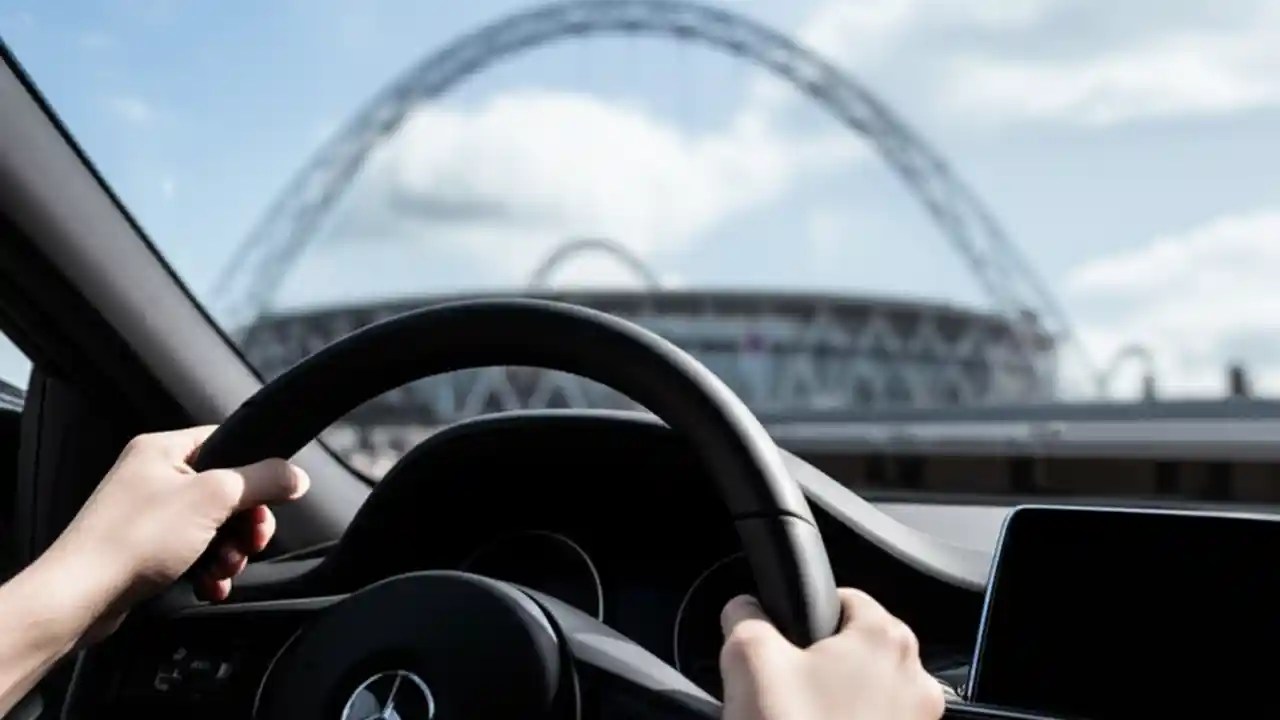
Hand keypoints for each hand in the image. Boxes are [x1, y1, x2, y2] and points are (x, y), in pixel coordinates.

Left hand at [43, 426, 309, 639]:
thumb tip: (298, 476)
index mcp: (164, 448)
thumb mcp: (213, 498)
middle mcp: (154, 476)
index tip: (271, 501)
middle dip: (245, 524)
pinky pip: (193, 552)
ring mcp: (148, 515)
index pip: (228, 443)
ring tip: (223, 570)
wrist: (80, 596)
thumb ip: (263, 480)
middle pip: (226, 492)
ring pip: (214, 527)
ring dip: (229, 552)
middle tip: (250, 543)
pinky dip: (208, 570)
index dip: (256, 471)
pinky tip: (209, 586)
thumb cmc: (137, 538)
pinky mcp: (145, 550)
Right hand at [719, 589, 943, 719]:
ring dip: (834, 701)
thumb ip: (746, 615)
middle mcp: (915, 677)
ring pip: (865, 692)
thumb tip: (747, 607)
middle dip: (818, 665)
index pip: (842, 599)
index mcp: (885, 637)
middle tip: (784, 692)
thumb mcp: (748, 658)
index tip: (781, 648)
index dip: (802, 619)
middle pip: (855, 649)